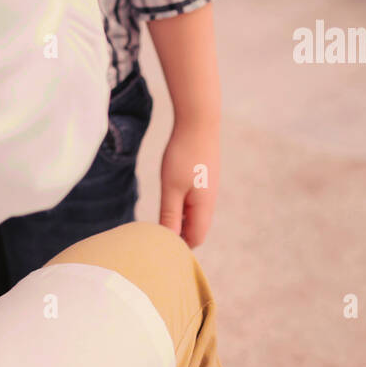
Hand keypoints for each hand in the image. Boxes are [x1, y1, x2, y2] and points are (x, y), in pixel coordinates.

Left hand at [159, 116, 219, 248]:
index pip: (195, 238)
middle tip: (156, 230)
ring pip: (194, 212)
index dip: (179, 245)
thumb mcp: (171, 187)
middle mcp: (210, 200)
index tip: (159, 241)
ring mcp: (208, 188)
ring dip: (179, 216)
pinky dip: (182, 203)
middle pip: (196, 227)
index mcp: (204, 207)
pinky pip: (194, 199)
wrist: (198, 121)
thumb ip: (170, 215)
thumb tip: (168, 240)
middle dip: (178, 232)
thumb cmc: (183, 154)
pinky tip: (170, 193)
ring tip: (160, 212)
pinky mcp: (204, 177)